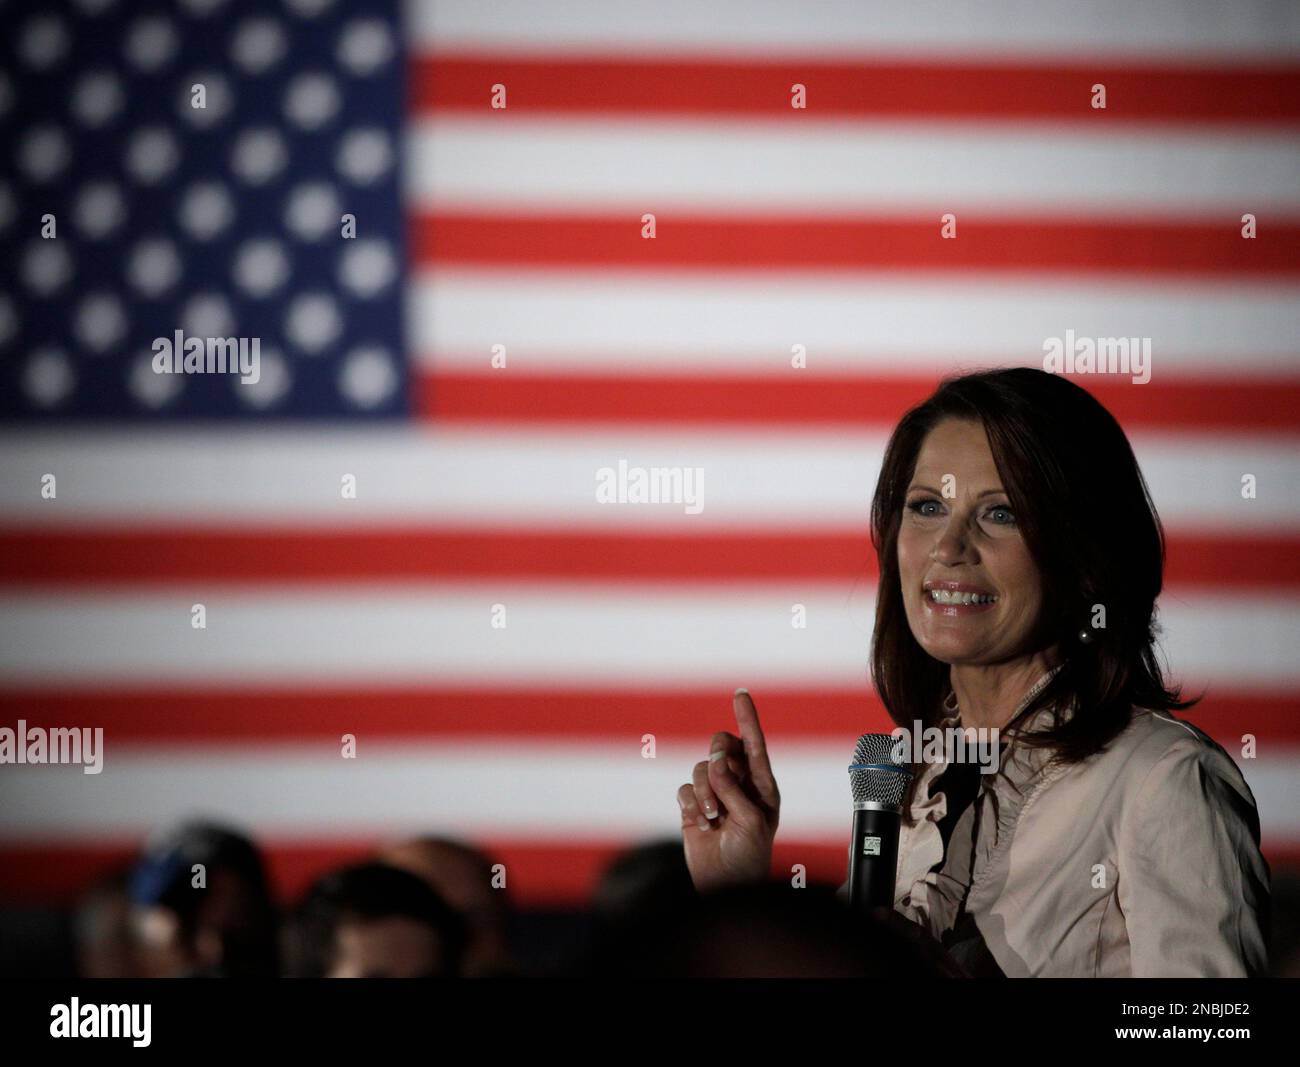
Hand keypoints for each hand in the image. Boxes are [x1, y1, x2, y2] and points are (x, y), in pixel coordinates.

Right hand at [677, 688, 780, 891]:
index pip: (754, 744)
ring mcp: (715, 793)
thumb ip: (735, 789)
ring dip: (705, 792)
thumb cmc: (749, 855)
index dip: (748, 718)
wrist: (725, 885)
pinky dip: (691, 805)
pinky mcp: (693, 805)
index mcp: (762, 784)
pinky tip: (702, 825)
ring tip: (714, 818)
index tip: (741, 693)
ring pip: (701, 768)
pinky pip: (685, 788)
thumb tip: (715, 765)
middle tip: (719, 776)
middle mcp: (738, 783)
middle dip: (718, 758)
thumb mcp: (752, 822)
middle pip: (722, 746)